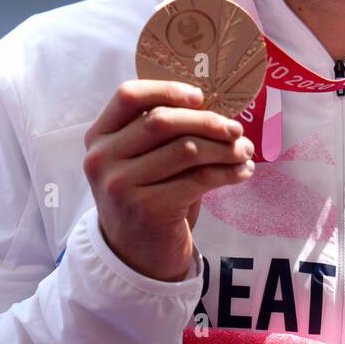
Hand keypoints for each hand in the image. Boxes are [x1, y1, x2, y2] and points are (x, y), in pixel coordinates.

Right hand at [82, 79, 253, 281]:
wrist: (135, 253)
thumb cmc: (147, 193)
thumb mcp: (139, 158)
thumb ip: (160, 131)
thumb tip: (214, 105)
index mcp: (100, 135)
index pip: (128, 96)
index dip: (167, 90)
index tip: (200, 97)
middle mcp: (103, 158)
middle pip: (162, 121)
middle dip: (208, 121)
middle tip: (237, 130)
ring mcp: (121, 185)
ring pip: (186, 149)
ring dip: (224, 148)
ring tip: (245, 151)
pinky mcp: (147, 209)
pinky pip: (199, 179)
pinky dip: (228, 172)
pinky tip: (243, 172)